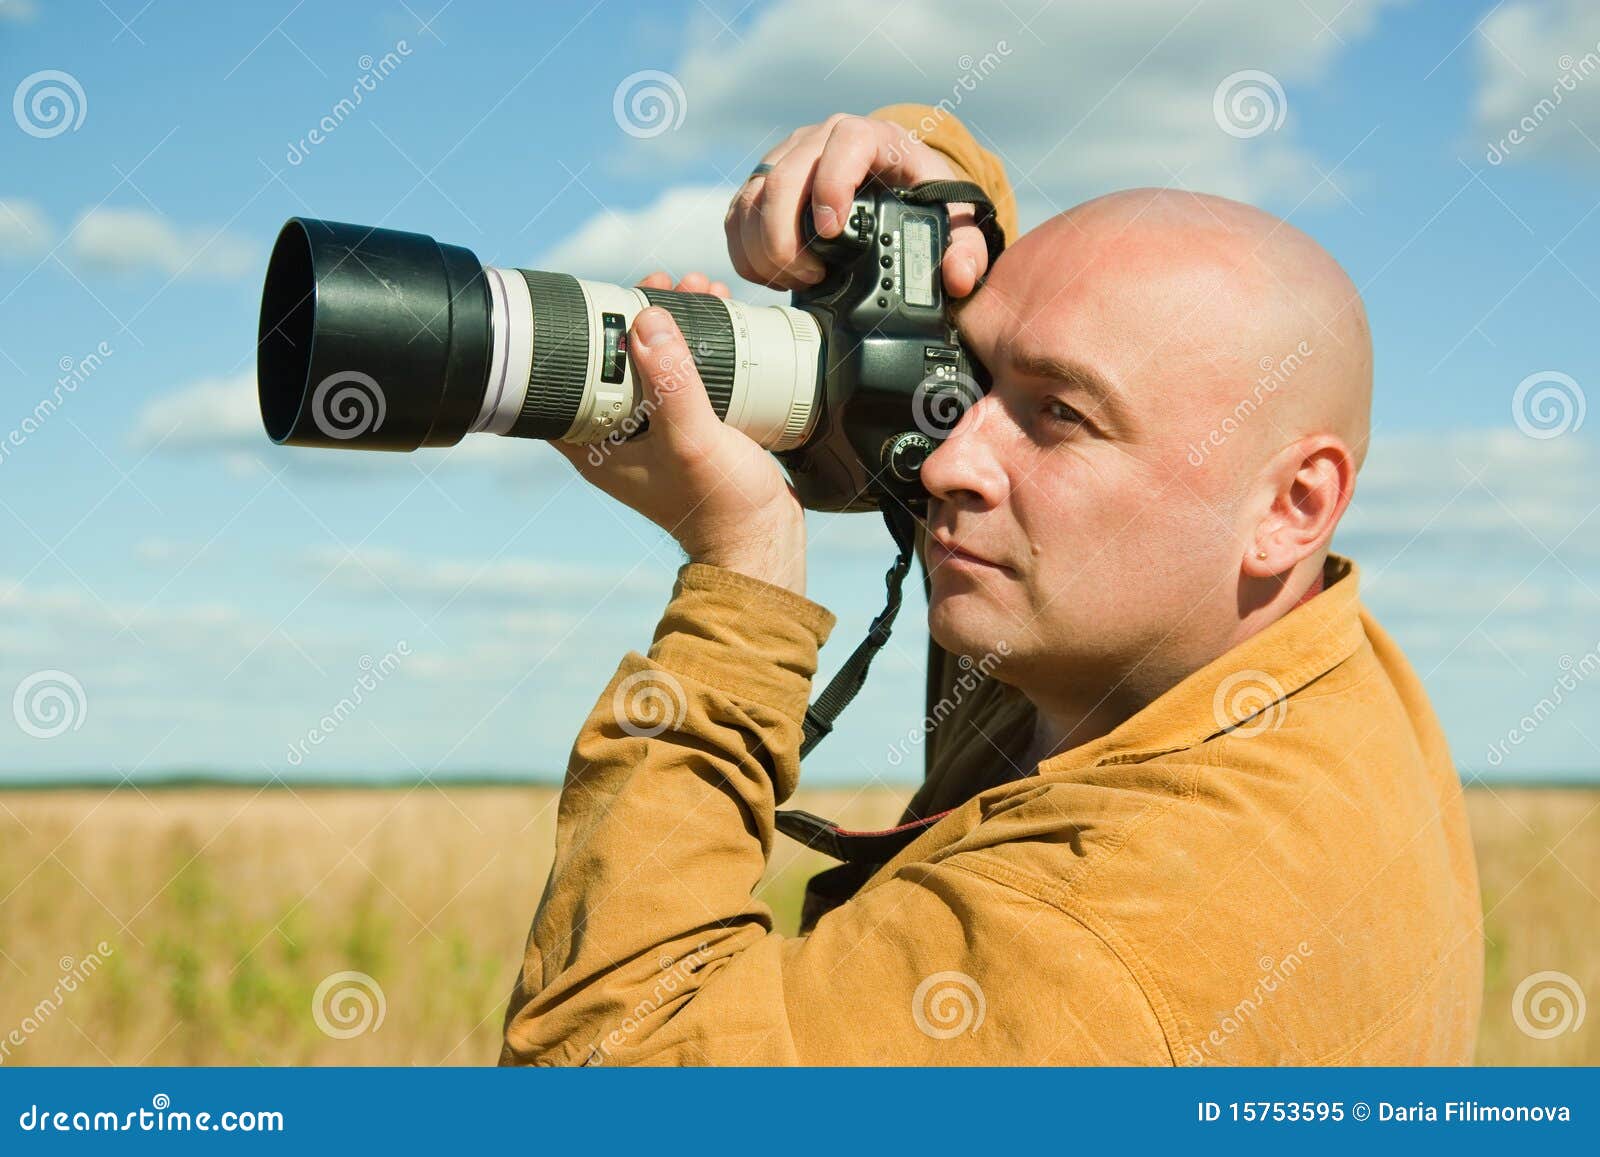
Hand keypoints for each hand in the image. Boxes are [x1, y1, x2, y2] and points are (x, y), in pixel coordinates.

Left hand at [549, 272, 806, 594]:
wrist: (766, 542)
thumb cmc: (724, 508)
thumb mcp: (693, 440)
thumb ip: (672, 385)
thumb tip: (646, 321)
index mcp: (598, 445)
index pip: (569, 377)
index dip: (585, 331)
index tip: (611, 297)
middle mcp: (620, 436)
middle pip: (615, 359)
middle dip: (640, 314)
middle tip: (667, 286)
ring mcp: (656, 432)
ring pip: (654, 362)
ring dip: (675, 322)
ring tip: (703, 292)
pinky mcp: (690, 428)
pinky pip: (685, 374)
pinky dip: (700, 343)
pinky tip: (723, 318)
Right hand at [725, 113, 990, 297]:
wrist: (891, 186)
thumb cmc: (921, 199)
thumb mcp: (954, 221)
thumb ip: (967, 248)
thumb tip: (959, 278)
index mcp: (873, 138)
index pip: (846, 141)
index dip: (832, 182)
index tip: (831, 231)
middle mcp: (822, 139)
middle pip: (785, 175)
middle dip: (787, 235)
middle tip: (810, 277)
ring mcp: (787, 159)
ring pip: (754, 197)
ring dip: (764, 248)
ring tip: (796, 281)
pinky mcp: (762, 185)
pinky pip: (737, 214)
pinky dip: (746, 251)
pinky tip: (772, 275)